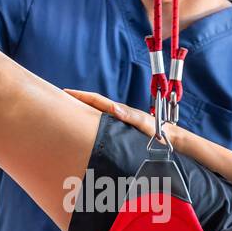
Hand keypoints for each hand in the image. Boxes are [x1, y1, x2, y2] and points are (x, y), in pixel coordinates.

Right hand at [63, 88, 181, 143]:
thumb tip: (113, 108)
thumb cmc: (159, 132)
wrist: (171, 138)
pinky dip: (91, 122)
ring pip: (96, 114)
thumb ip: (131, 116)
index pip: (97, 100)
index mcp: (120, 111)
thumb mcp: (145, 123)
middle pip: (93, 105)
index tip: (66, 92)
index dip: (81, 96)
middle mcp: (118, 114)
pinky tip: (86, 128)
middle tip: (60, 100)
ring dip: (83, 111)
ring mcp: (119, 121)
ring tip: (68, 112)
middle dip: (77, 101)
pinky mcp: (121, 129)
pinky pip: (102, 123)